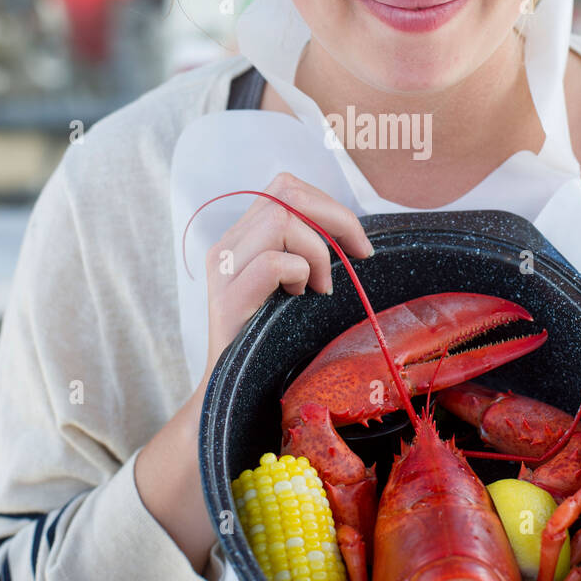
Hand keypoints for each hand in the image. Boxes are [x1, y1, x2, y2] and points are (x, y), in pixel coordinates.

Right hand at [200, 171, 373, 390]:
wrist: (229, 392)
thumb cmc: (269, 340)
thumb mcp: (289, 286)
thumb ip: (303, 251)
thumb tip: (348, 232)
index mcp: (241, 238)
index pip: (285, 188)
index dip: (328, 204)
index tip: (357, 242)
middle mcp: (226, 245)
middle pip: (284, 192)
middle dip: (334, 217)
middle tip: (357, 254)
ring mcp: (223, 270)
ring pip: (281, 221)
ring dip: (316, 252)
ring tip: (320, 288)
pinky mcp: (227, 299)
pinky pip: (273, 263)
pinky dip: (300, 274)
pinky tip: (300, 298)